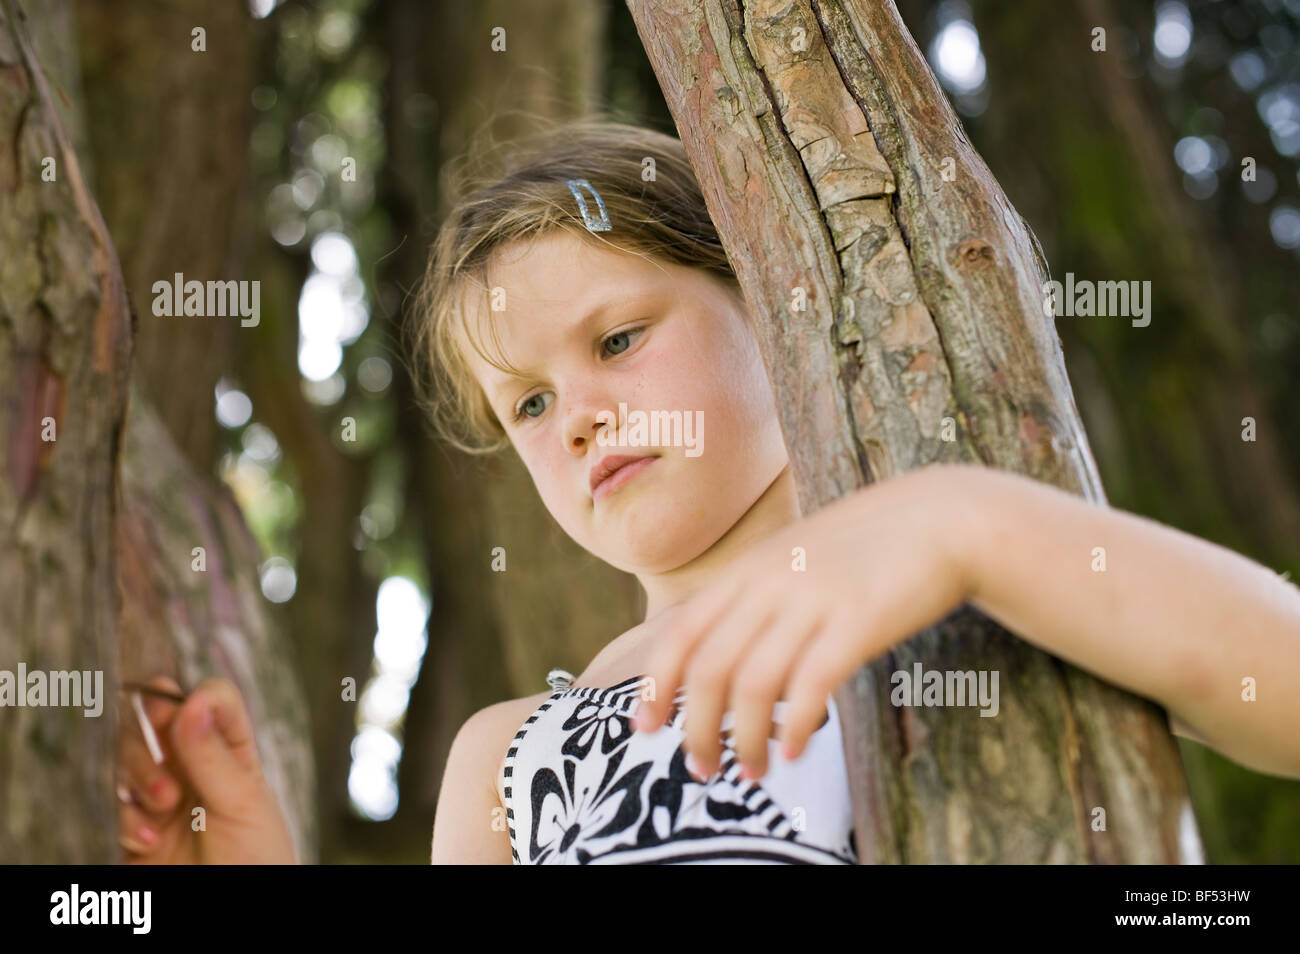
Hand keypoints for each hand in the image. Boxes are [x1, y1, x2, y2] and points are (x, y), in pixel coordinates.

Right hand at [116, 675, 296, 863]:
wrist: (235, 919)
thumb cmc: (257, 860)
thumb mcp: (243, 803)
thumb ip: (213, 754)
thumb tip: (192, 699)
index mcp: (229, 752)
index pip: (209, 702)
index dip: (193, 698)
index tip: (182, 711)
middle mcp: (190, 768)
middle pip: (150, 722)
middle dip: (148, 738)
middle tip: (168, 768)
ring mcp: (158, 798)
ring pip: (123, 759)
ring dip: (136, 777)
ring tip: (165, 807)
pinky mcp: (133, 831)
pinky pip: (110, 806)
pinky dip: (125, 819)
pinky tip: (149, 840)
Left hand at [632, 463, 979, 780]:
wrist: (943, 518)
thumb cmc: (868, 547)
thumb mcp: (796, 556)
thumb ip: (756, 594)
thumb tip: (719, 654)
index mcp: (750, 567)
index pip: (682, 631)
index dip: (656, 684)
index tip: (645, 727)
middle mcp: (772, 581)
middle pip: (711, 667)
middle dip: (697, 727)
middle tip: (701, 768)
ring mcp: (814, 598)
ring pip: (755, 684)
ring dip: (745, 739)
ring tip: (751, 771)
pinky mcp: (859, 620)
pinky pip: (812, 683)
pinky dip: (797, 725)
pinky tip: (798, 751)